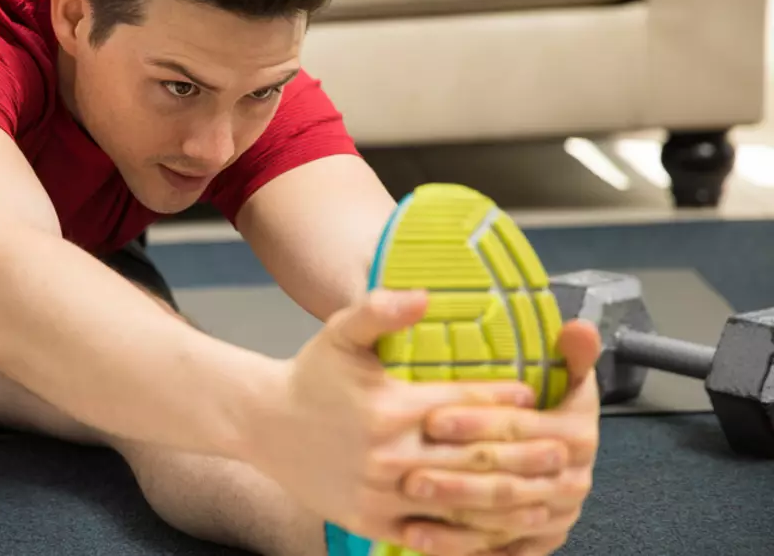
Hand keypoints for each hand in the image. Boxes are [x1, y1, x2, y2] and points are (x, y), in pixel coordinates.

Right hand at [239, 289, 575, 551]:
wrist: (262, 424)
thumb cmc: (309, 376)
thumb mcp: (341, 333)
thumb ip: (381, 309)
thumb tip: (425, 296)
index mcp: (389, 407)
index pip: (463, 406)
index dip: (503, 402)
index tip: (535, 398)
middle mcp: (389, 454)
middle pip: (474, 457)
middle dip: (525, 454)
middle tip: (566, 449)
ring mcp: (382, 492)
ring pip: (462, 502)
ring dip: (511, 500)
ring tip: (548, 494)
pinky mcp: (374, 520)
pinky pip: (434, 533)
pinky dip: (472, 535)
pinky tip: (500, 529)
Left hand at [408, 320, 602, 554]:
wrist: (561, 453)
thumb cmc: (548, 403)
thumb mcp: (563, 373)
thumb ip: (568, 352)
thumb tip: (579, 326)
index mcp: (575, 431)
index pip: (520, 428)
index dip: (476, 423)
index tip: (431, 420)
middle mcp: (572, 477)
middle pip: (507, 478)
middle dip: (457, 478)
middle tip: (409, 475)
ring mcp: (556, 513)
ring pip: (500, 518)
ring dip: (453, 514)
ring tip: (410, 503)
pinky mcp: (540, 540)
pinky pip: (500, 547)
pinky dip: (459, 547)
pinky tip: (420, 537)